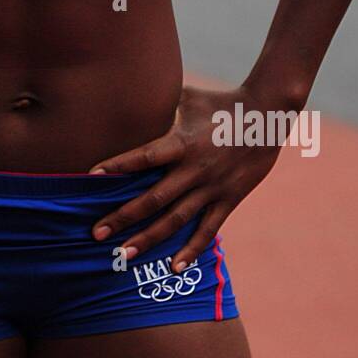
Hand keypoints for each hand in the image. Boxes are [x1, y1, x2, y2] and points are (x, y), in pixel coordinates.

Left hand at [86, 84, 282, 272]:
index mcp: (182, 143)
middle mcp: (195, 169)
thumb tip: (129, 90)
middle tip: (95, 234)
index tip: (90, 176)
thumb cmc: (220, 101)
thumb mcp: (188, 97)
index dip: (118, 166)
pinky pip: (208, 229)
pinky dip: (192, 250)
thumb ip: (159, 102)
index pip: (144, 157)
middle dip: (123, 217)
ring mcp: (212, 187)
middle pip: (153, 199)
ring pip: (176, 220)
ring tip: (124, 254)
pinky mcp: (229, 199)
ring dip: (149, 239)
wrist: (267, 114)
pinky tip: (174, 267)